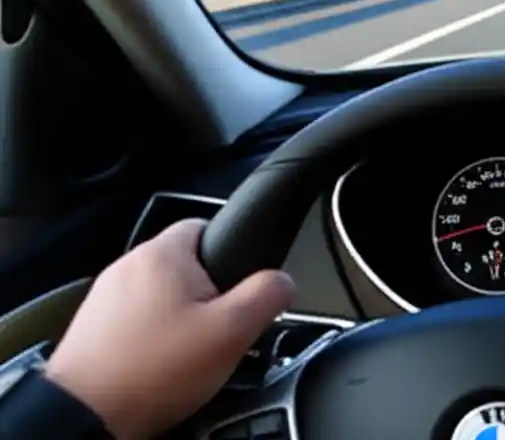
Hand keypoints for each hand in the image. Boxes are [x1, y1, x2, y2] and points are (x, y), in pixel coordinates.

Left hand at [46, 219, 294, 439]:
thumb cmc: (151, 372)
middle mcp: (128, 266)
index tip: (240, 287)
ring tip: (188, 356)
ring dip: (179, 320)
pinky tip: (160, 367)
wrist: (84, 417)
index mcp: (162, 254)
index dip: (233, 255)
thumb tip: (283, 281)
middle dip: (208, 297)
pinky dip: (152, 340)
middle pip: (187, 267)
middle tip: (218, 332)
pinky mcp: (92, 327)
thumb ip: (266, 296)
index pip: (208, 224)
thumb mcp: (231, 332)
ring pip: (162, 297)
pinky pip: (137, 322)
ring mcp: (105, 297)